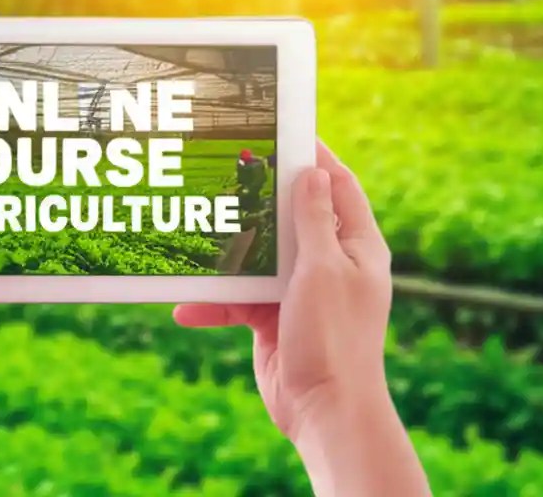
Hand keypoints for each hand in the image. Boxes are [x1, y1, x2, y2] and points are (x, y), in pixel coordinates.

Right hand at [174, 142, 392, 442]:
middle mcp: (332, 264)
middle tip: (224, 169)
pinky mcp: (276, 319)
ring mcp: (303, 292)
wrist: (325, 413)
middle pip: (293, 216)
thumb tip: (312, 173)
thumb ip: (314, 220)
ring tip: (194, 230)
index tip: (285, 130)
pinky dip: (216, 303)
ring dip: (229, 252)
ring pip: (261, 257)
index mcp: (357, 246)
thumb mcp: (322, 270)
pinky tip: (185, 307)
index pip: (339, 185)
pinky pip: (241, 300)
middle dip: (259, 198)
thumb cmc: (334, 339)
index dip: (315, 157)